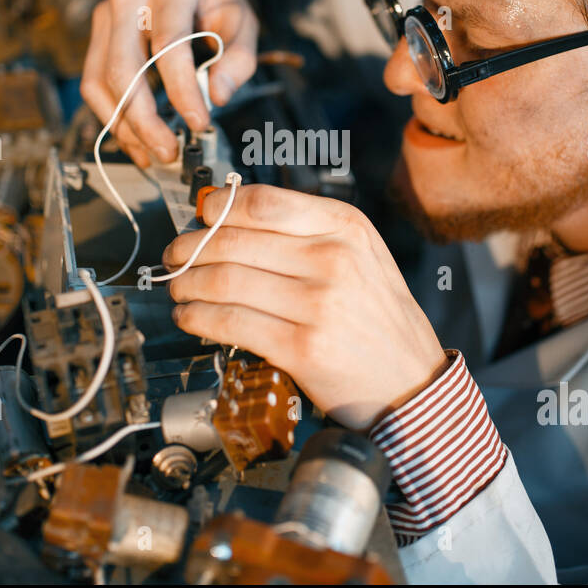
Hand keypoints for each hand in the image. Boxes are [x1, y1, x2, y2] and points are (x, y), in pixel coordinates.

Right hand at [80, 0, 258, 167]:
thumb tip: (217, 97)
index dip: (182, 89)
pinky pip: (93, 83)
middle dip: (144, 119)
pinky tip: (135, 139)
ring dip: (124, 125)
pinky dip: (112, 117)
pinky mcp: (96, 33)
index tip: (199, 122)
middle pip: (123, 67)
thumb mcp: (241, 18)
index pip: (170, 43)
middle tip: (169, 151)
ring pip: (100, 80)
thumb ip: (238, 58)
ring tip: (153, 152)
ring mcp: (106, 13)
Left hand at [163, 185, 447, 430]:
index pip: (264, 203)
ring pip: (225, 282)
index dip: (219, 207)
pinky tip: (191, 318)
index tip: (201, 214)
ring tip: (179, 289)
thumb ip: (307, 233)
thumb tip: (231, 219)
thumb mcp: (361, 256)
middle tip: (175, 256)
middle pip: (234, 241)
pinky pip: (232, 324)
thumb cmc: (378, 320)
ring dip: (187, 285)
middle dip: (190, 248)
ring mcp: (319, 304)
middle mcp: (334, 259)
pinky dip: (199, 319)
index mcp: (347, 228)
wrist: (412, 384)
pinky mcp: (302, 348)